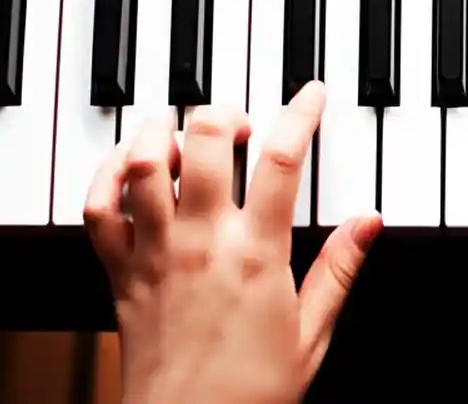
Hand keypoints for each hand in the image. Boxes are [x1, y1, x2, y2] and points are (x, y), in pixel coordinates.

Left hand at [83, 82, 381, 403]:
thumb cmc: (249, 394)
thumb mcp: (313, 333)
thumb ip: (339, 269)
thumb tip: (368, 223)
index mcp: (256, 255)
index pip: (282, 160)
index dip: (300, 113)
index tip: (311, 94)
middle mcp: (202, 243)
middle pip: (205, 138)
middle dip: (225, 111)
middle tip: (241, 121)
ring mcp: (155, 253)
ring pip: (145, 162)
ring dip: (164, 132)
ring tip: (185, 134)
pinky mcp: (120, 272)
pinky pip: (99, 207)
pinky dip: (110, 175)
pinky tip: (132, 169)